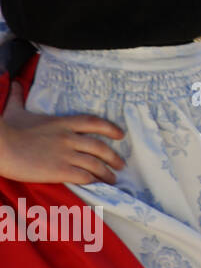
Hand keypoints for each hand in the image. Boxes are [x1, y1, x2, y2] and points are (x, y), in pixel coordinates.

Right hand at [0, 90, 124, 184]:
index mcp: (62, 123)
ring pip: (95, 164)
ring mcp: (66, 154)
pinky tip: (96, 185)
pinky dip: (93, 181)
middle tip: (121, 165)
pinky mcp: (59, 170)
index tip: (120, 135)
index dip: (110, 128)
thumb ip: (19, 98)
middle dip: (113, 157)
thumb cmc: (6, 129)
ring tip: (113, 179)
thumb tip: (17, 83)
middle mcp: (69, 138)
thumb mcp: (15, 110)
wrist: (0, 146)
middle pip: (100, 147)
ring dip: (107, 173)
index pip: (94, 122)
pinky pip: (84, 176)